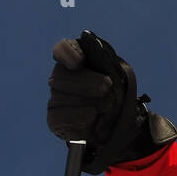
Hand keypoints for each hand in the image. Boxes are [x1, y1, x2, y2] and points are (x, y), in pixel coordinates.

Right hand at [48, 31, 176, 173]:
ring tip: (108, 107)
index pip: (63, 50)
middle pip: (60, 75)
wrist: (118, 125)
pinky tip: (92, 116)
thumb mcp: (121, 79)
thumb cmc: (118, 95)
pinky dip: (77, 116)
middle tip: (107, 86)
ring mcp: (56, 99)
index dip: (68, 53)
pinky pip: (60, 117)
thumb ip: (111, 70)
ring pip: (62, 97)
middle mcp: (61, 78)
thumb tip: (105, 79)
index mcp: (76, 60)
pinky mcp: (55, 120)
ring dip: (90, 102)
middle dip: (86, 82)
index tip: (78, 62)